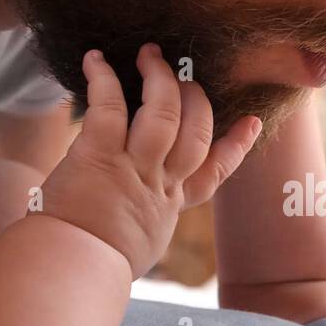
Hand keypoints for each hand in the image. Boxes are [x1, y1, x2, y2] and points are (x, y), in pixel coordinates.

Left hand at [38, 45, 260, 276]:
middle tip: (184, 76)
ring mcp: (134, 167)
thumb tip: (137, 230)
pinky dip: (103, 79)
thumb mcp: (137, 249)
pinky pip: (109, 107)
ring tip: (150, 55)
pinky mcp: (100, 155)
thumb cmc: (96, 266)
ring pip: (164, 113)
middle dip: (194, 99)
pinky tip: (95, 59)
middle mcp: (160, 183)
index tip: (251, 122)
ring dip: (159, 79)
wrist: (75, 271)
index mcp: (170, 206)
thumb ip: (143, 227)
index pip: (214, 173)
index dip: (235, 145)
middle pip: (196, 132)